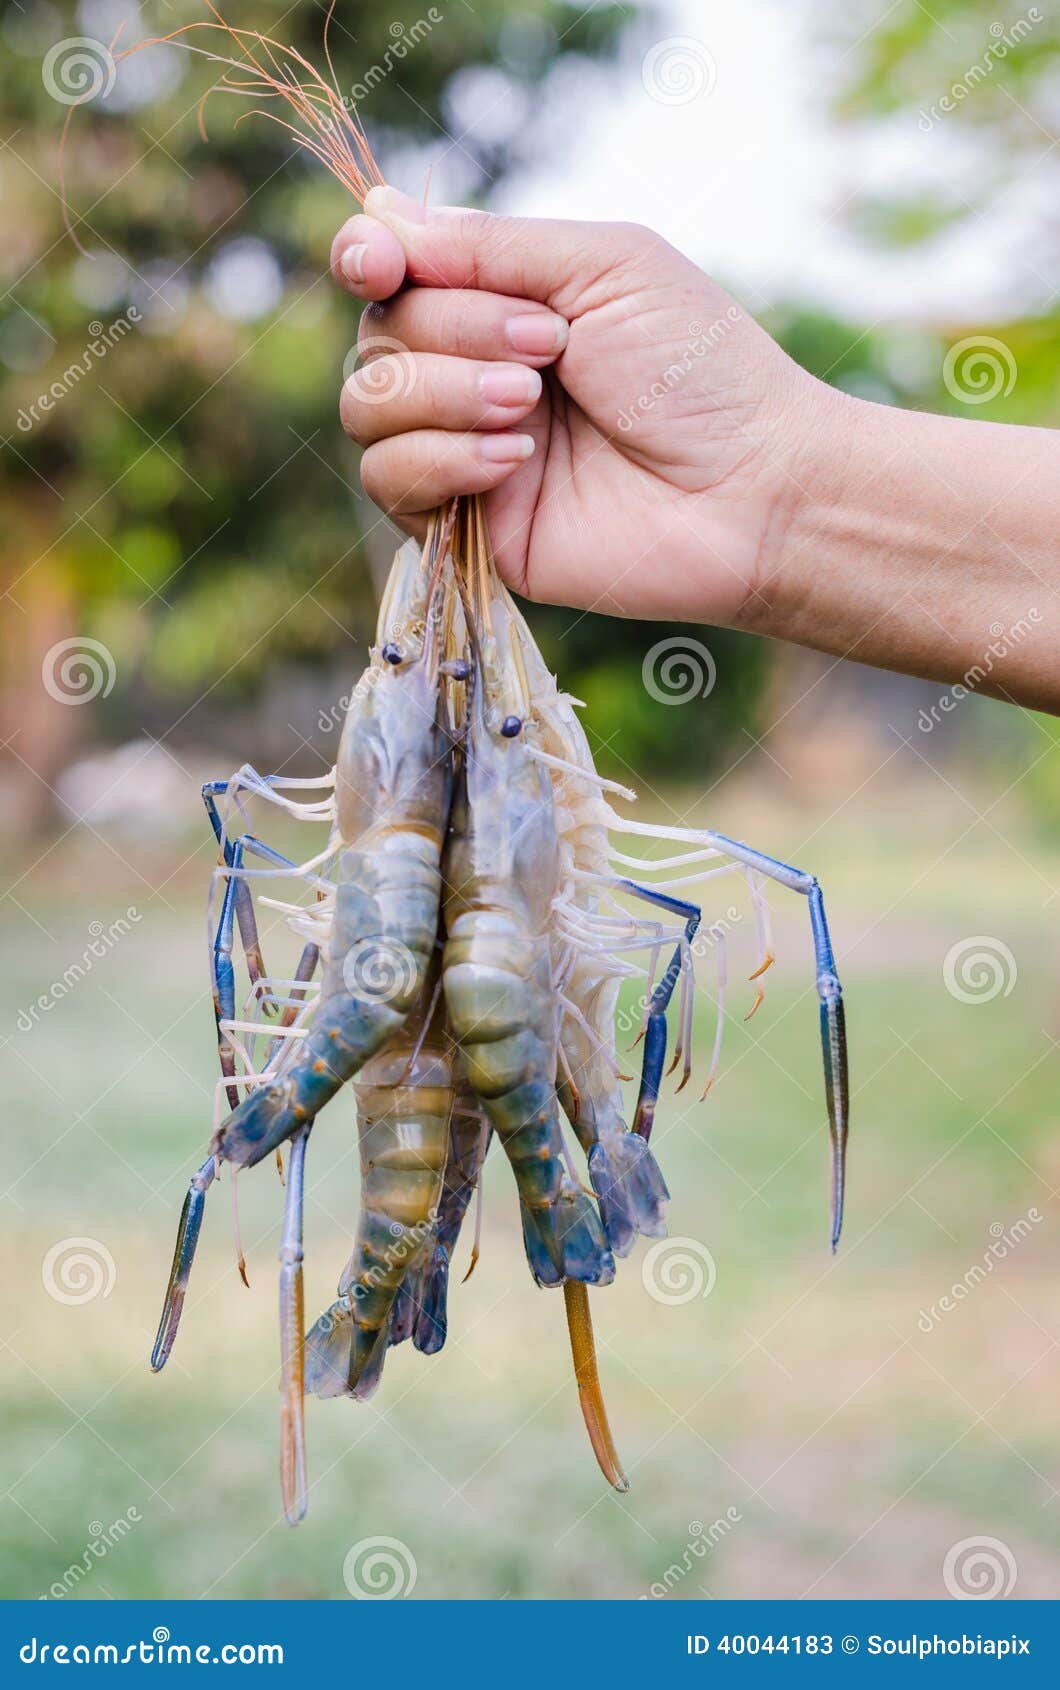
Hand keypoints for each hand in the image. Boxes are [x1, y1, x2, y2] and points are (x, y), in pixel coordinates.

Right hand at [332, 188, 832, 625]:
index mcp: (503, 305)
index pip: (389, 275)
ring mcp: (465, 453)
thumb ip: (491, 244)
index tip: (377, 262)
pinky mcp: (470, 530)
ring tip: (529, 403)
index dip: (366, 260)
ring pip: (366, 411)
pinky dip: (441, 459)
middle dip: (451, 328)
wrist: (751, 488)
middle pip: (377, 336)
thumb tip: (379, 214)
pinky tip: (514, 459)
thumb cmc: (699, 370)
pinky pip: (391, 484)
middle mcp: (471, 375)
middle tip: (548, 346)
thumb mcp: (604, 266)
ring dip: (440, 394)